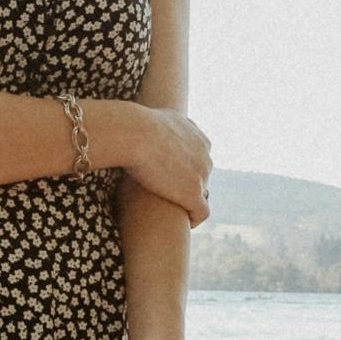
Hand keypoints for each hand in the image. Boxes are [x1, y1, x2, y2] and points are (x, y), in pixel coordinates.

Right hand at [119, 107, 212, 225]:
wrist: (136, 134)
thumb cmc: (135, 125)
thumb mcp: (153, 117)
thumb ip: (156, 123)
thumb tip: (139, 125)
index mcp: (199, 138)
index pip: (199, 156)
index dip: (186, 168)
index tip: (171, 175)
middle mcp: (205, 155)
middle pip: (202, 175)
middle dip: (188, 184)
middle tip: (168, 194)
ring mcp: (202, 176)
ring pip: (202, 193)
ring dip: (189, 201)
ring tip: (173, 209)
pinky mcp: (193, 195)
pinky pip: (201, 213)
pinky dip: (194, 219)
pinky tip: (184, 223)